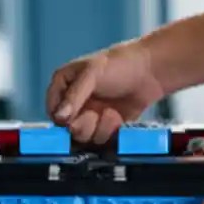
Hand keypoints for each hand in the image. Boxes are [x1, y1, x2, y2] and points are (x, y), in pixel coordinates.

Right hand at [45, 41, 165, 142]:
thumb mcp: (92, 74)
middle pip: (67, 129)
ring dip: (100, 128)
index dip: (61, 118)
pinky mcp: (106, 127)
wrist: (151, 71)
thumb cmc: (119, 64)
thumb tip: (59, 118)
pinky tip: (118, 118)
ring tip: (111, 113)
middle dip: (84, 124)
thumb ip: (74, 96)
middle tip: (94, 115)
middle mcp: (74, 103)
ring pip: (85, 137)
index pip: (52, 110)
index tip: (71, 120)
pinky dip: (111, 132)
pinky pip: (102, 140)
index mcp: (64, 85)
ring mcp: (90, 115)